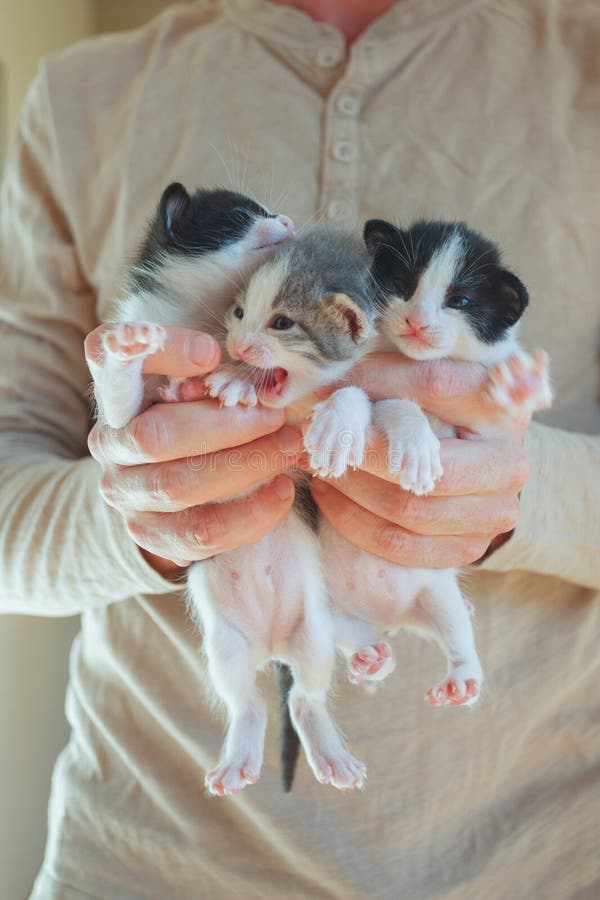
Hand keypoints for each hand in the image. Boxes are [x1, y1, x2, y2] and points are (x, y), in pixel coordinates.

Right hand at [86, 325, 301, 576]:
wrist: (167, 486)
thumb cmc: (193, 418)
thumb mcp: (195, 385)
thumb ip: (209, 375)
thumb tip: (238, 378)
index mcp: (116, 391)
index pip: (109, 355)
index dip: (155, 350)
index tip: (210, 354)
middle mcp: (109, 442)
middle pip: (156, 436)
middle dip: (227, 427)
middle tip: (276, 417)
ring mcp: (124, 492)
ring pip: (178, 486)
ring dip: (244, 467)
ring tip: (287, 449)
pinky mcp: (150, 534)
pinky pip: (201, 532)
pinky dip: (249, 514)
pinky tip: (281, 491)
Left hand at [309, 356, 530, 566]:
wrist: (481, 459)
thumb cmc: (446, 410)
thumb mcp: (427, 381)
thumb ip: (389, 375)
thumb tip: (329, 383)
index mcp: (502, 408)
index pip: (435, 387)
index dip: (380, 384)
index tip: (334, 389)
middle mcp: (509, 464)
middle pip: (425, 466)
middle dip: (362, 456)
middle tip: (317, 443)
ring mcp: (494, 514)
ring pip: (407, 511)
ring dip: (350, 491)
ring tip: (320, 468)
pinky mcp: (469, 547)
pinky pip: (400, 546)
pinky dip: (354, 522)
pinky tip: (331, 497)